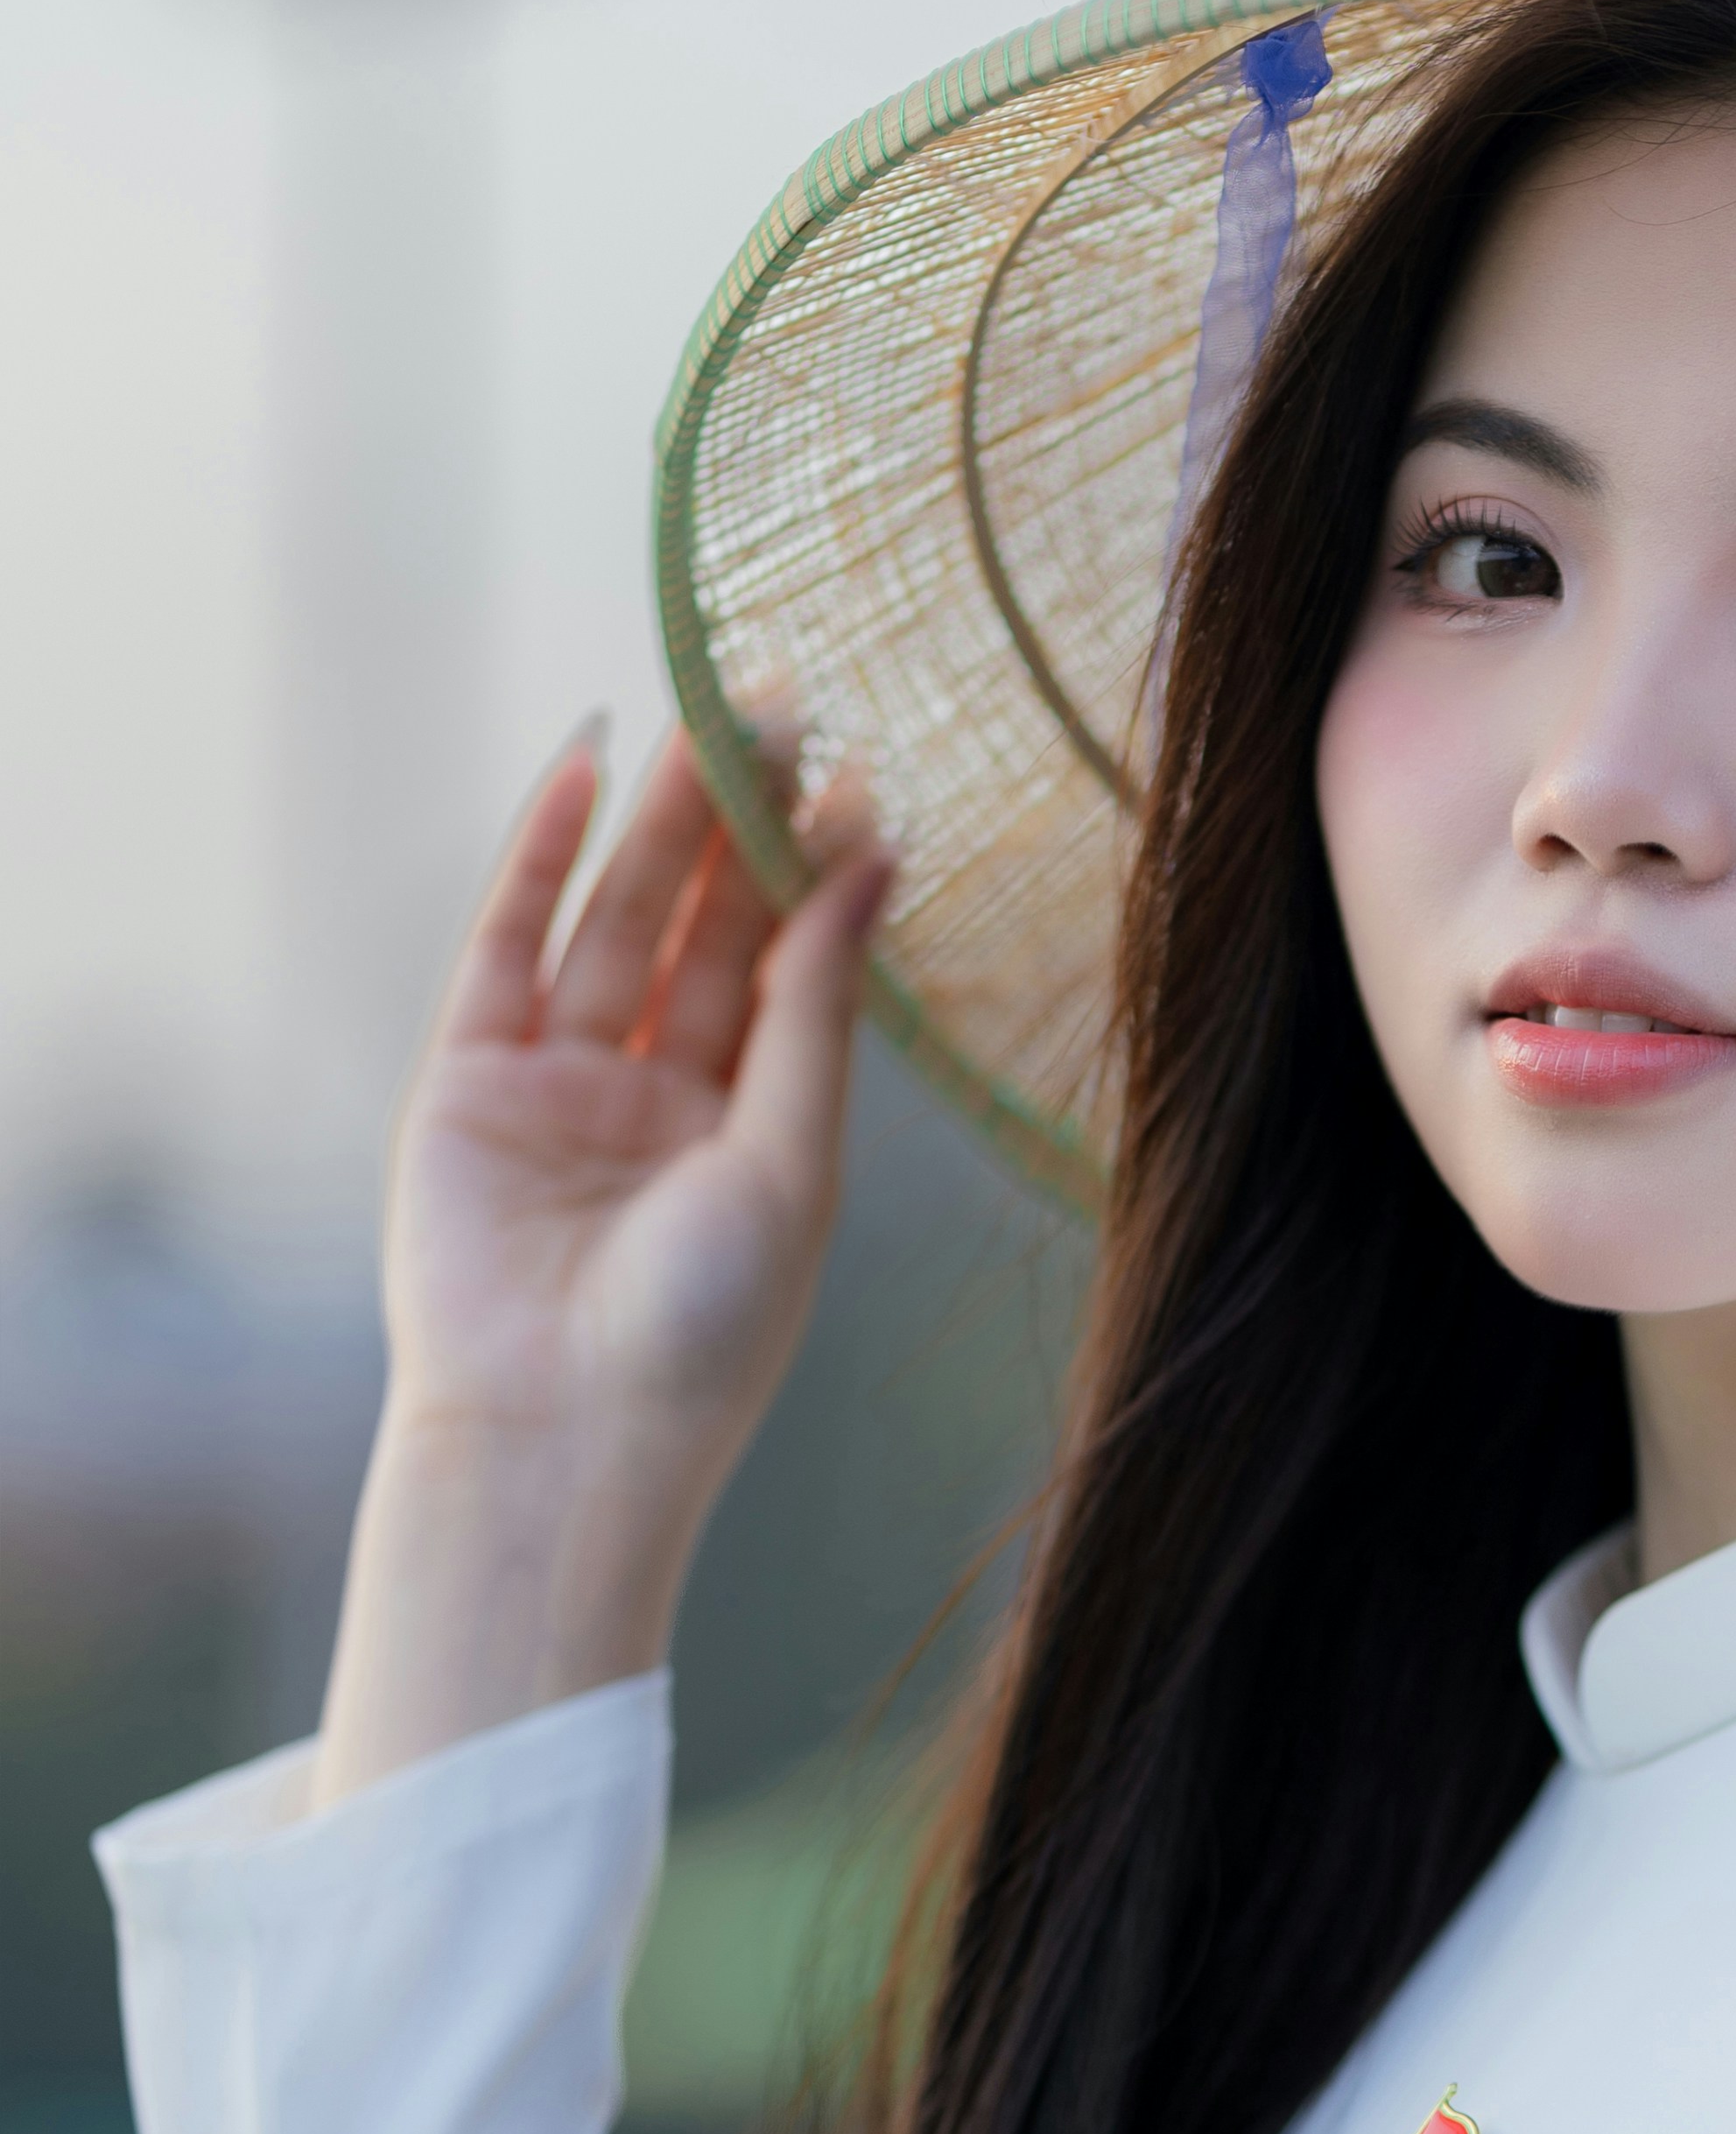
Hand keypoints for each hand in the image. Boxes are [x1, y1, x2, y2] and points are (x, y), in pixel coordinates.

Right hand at [313, 730, 893, 1805]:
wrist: (557, 1438)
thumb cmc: (697, 1334)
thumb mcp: (788, 1162)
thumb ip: (816, 1006)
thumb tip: (870, 860)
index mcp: (748, 1134)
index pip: (789, 971)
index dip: (818, 873)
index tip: (861, 769)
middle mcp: (655, 1099)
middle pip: (704, 926)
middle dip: (742, 815)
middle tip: (787, 694)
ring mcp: (558, 1085)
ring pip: (617, 919)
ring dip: (658, 815)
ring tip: (709, 707)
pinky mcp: (467, 1080)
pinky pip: (508, 943)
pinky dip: (541, 855)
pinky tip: (586, 765)